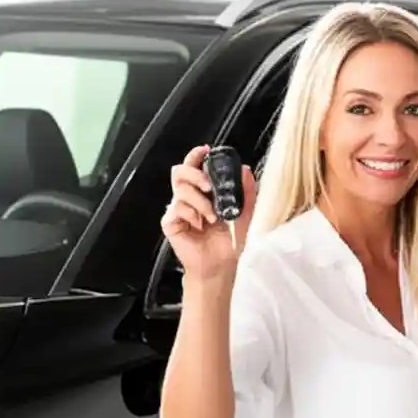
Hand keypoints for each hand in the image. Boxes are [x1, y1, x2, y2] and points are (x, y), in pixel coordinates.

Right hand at [160, 144, 257, 280]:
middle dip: (195, 174)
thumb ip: (246, 192)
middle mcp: (188, 198)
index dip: (197, 155)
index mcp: (203, 192)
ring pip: (180, 190)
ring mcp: (178, 210)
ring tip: (212, 216)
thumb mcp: (245, 214)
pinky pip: (176, 209)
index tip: (206, 151)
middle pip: (180, 171)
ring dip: (200, 201)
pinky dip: (191, 214)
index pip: (195, 166)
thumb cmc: (230, 243)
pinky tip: (200, 225)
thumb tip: (246, 170)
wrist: (220, 267)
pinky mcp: (171, 223)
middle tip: (209, 186)